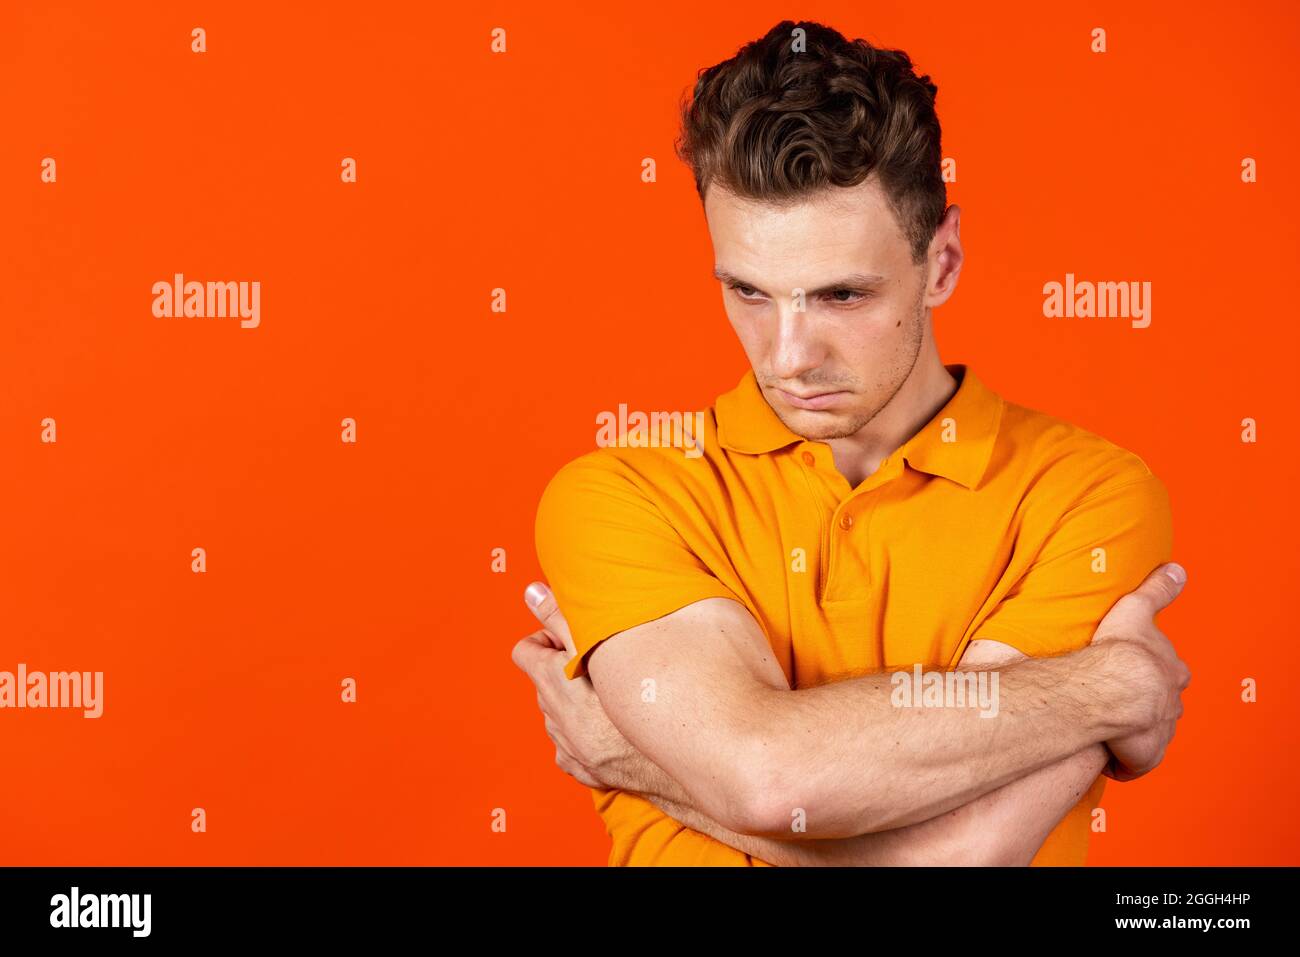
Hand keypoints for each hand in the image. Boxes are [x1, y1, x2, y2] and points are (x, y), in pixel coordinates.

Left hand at [510, 581, 635, 789]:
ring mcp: (570, 749)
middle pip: (543, 683)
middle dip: (563, 669)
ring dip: (574, 702)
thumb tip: (531, 592)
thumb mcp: (603, 642)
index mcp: (554, 685)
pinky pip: (572, 748)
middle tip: (600, 660)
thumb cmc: (647, 690)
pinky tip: (611, 724)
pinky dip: (585, 734)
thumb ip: (562, 617)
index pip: (525, 652)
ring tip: (610, 693)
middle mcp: (556, 720)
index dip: (545, 638)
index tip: (570, 637)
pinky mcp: (587, 771)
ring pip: (559, 716)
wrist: (685, 745)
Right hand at [1089, 562, 1191, 780]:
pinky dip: (1123, 760)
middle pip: (1164, 704)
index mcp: (1172, 672)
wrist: (1114, 687)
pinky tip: (1105, 753)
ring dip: (1133, 732)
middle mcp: (1171, 702)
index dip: (1154, 674)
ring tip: (1107, 727)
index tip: (1136, 673)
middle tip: (1118, 701)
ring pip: (1150, 733)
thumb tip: (1177, 568)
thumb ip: (1158, 589)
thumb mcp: (1137, 610)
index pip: (1171, 673)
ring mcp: (1160, 730)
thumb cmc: (1120, 649)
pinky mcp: (1145, 756)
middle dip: (1147, 705)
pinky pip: (1135, 762)